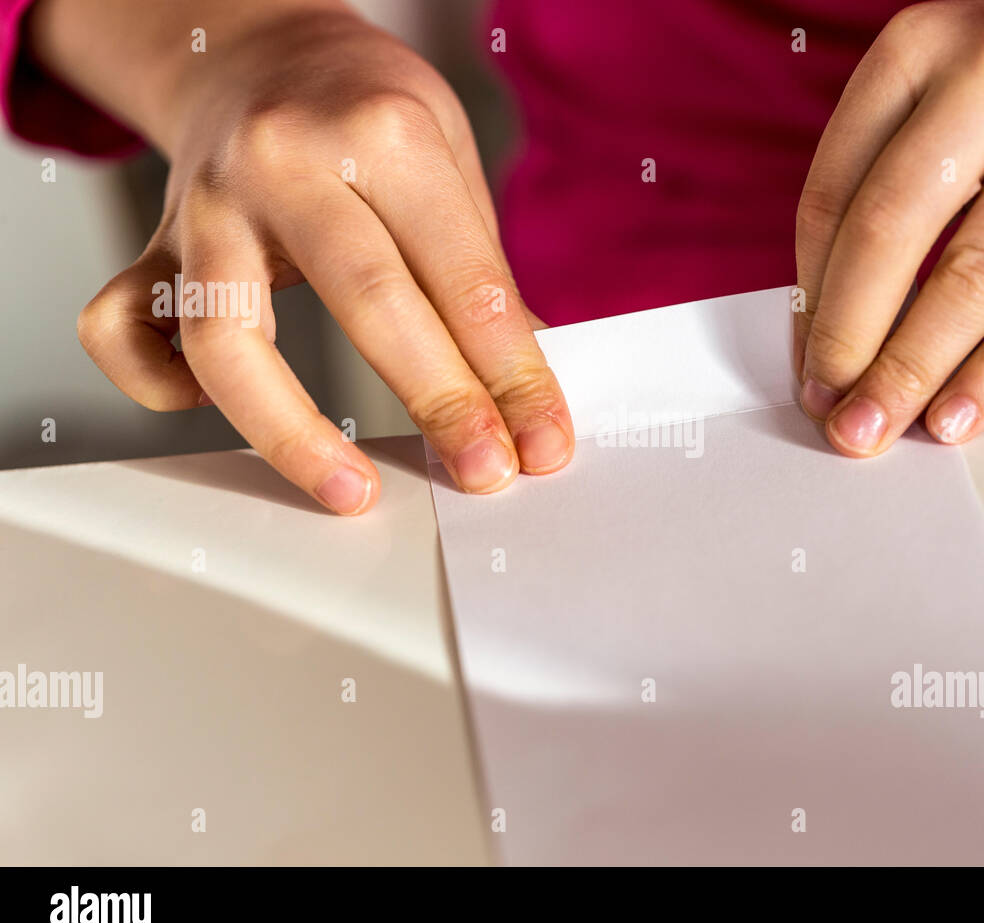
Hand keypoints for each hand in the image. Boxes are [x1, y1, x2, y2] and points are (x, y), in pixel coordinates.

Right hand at [66, 3, 572, 510]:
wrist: (261, 50)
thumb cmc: (367, 110)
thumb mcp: (452, 160)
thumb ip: (481, 272)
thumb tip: (520, 389)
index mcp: (383, 132)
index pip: (462, 277)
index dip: (512, 372)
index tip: (541, 439)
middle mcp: (285, 163)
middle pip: (368, 304)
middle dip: (440, 404)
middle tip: (485, 470)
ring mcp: (209, 206)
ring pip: (229, 338)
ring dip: (295, 433)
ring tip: (351, 490)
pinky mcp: (155, 242)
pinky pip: (122, 327)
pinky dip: (157, 384)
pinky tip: (214, 407)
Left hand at [795, 0, 983, 455]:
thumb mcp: (953, 93)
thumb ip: (891, 180)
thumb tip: (830, 324)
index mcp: (920, 43)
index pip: (833, 193)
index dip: (809, 297)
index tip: (805, 364)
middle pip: (888, 235)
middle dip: (848, 344)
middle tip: (831, 413)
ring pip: (969, 280)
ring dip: (913, 372)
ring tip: (881, 428)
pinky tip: (960, 414)